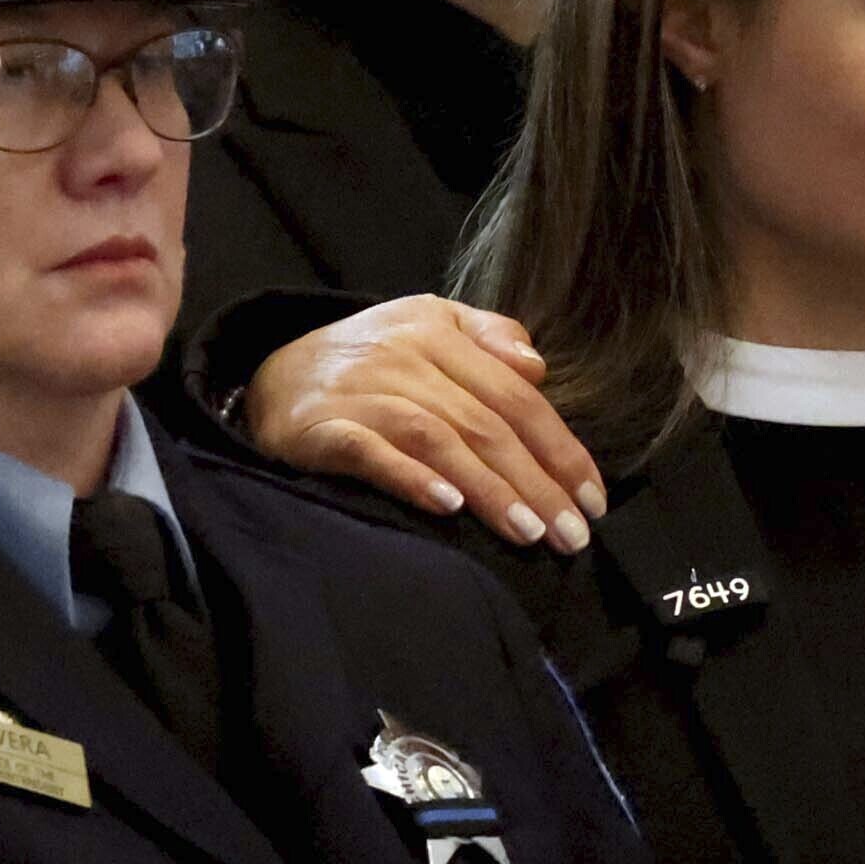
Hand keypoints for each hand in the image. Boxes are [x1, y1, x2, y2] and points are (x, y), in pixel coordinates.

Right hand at [246, 298, 610, 553]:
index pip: (515, 395)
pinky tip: (447, 507)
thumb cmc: (368, 361)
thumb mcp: (428, 327)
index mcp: (438, 333)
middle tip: (573, 536)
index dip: (560, 448)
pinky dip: (412, 478)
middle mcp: (402, 357)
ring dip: (489, 489)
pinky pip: (372, 453)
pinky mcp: (321, 429)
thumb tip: (538, 364)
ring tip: (529, 533)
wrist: (271, 376)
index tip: (593, 499)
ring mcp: (361, 392)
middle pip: (485, 424)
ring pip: (439, 440)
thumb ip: (488, 336)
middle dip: (538, 483)